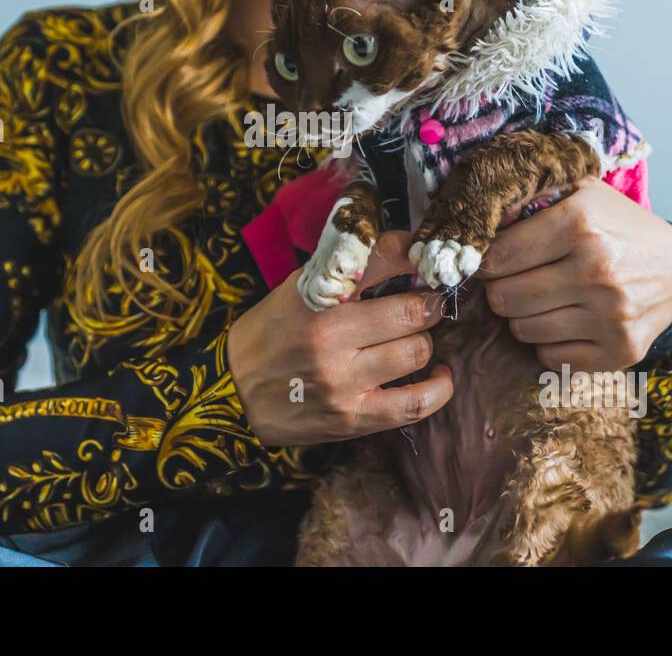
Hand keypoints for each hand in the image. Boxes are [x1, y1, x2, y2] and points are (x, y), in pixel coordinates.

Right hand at [227, 230, 454, 446]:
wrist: (231, 392)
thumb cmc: (269, 333)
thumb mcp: (296, 289)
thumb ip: (345, 272)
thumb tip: (402, 252)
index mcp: (317, 298)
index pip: (384, 260)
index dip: (412, 254)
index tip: (420, 258)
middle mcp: (331, 338)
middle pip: (412, 311)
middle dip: (429, 302)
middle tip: (428, 300)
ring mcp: (343, 382)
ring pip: (417, 352)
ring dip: (425, 340)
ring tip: (418, 336)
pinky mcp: (352, 418)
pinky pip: (414, 405)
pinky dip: (439, 388)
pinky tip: (440, 375)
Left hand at [473, 177, 671, 371]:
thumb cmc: (613, 226)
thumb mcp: (576, 194)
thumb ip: (525, 198)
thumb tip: (474, 221)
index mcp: (581, 224)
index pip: (497, 256)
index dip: (486, 260)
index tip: (494, 259)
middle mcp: (598, 270)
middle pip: (503, 298)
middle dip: (501, 289)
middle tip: (516, 279)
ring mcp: (612, 315)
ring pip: (523, 330)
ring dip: (524, 316)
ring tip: (544, 297)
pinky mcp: (621, 350)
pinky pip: (550, 356)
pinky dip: (549, 341)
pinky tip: (567, 319)